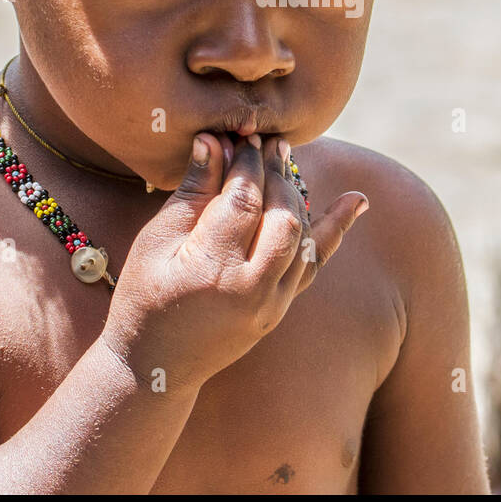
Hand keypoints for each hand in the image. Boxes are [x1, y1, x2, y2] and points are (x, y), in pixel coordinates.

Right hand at [99, 132, 367, 390]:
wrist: (155, 366)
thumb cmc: (144, 295)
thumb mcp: (157, 239)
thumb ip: (193, 190)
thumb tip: (216, 140)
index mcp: (211, 268)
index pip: (243, 200)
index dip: (247, 162)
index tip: (244, 134)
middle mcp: (250, 289)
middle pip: (281, 216)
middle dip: (277, 174)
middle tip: (269, 142)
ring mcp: (271, 304)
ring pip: (303, 239)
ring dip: (297, 194)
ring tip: (286, 160)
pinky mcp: (281, 311)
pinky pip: (314, 265)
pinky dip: (334, 230)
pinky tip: (356, 200)